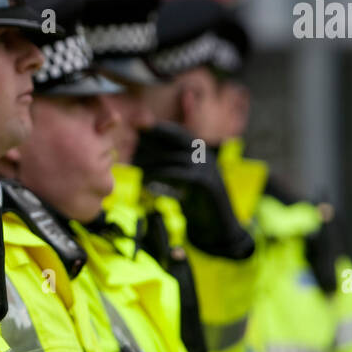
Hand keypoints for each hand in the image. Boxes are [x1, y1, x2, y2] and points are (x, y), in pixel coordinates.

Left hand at [133, 123, 254, 259]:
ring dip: (152, 159)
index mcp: (201, 152)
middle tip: (132, 137)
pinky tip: (145, 179)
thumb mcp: (183, 182)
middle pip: (177, 138)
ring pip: (174, 157)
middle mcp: (205, 156)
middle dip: (154, 135)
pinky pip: (179, 174)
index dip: (159, 128)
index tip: (138, 124)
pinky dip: (160, 175)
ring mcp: (207, 168)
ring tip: (133, 163)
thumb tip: (140, 160)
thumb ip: (169, 169)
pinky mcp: (206, 183)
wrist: (219, 227)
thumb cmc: (197, 204)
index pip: (178, 133)